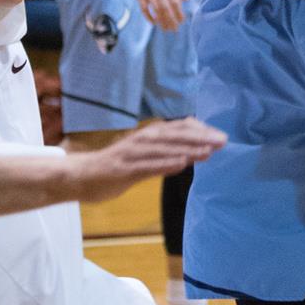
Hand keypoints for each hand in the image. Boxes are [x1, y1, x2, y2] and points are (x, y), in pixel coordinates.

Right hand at [73, 119, 226, 202]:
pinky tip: (181, 163)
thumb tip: (191, 151)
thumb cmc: (114, 166)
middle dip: (200, 137)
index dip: (201, 131)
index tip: (221, 136)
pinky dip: (165, 163)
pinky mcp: (124, 169)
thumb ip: (165, 153)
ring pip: (164, 148)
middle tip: (223, 141)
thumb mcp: (143, 157)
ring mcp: (132, 154)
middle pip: (175, 135)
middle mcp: (142, 140)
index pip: (179, 129)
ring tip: (208, 151)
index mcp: (148, 135)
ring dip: (187, 148)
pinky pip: (147, 166)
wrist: (81, 176)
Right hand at [127, 0, 189, 31]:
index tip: (181, 21)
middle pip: (166, 8)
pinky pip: (144, 8)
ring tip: (165, 29)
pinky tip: (154, 22)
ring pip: (155, 9)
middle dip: (171, 20)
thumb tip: (187, 0)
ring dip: (161, 21)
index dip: (179, 13)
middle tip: (174, 29)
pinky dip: (149, 17)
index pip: (175, 1)